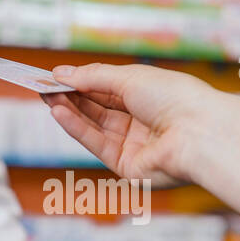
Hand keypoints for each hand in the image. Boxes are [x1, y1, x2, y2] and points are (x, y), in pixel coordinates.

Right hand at [43, 62, 239, 188]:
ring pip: (93, 126)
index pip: (106, 89)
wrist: (198, 132)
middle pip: (97, 108)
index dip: (79, 82)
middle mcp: (140, 122)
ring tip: (45, 96)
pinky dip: (76, 127)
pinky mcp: (127, 167)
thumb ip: (92, 77)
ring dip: (68, 111)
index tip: (52, 76)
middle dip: (69, 96)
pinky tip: (58, 111)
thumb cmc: (175, 97)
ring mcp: (133, 145)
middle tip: (40, 85)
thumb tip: (60, 73)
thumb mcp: (129, 77)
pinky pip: (96, 143)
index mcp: (148, 96)